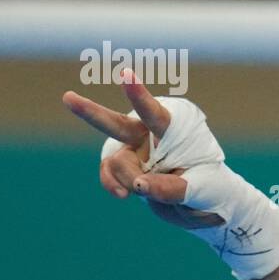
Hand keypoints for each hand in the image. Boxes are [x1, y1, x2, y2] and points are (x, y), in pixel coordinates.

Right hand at [62, 69, 222, 229]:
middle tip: (68, 98)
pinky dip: (112, 184)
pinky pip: (109, 174)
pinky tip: (121, 195)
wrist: (204, 204)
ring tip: (144, 189)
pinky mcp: (125, 170)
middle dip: (92, 113)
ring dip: (127, 178)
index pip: (155, 113)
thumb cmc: (210, 186)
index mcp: (174, 130)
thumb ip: (170, 187)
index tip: (126, 75)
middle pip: (117, 124)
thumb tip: (137, 185)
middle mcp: (150, 136)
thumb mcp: (201, 188)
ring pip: (117, 161)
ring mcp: (135, 152)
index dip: (139, 96)